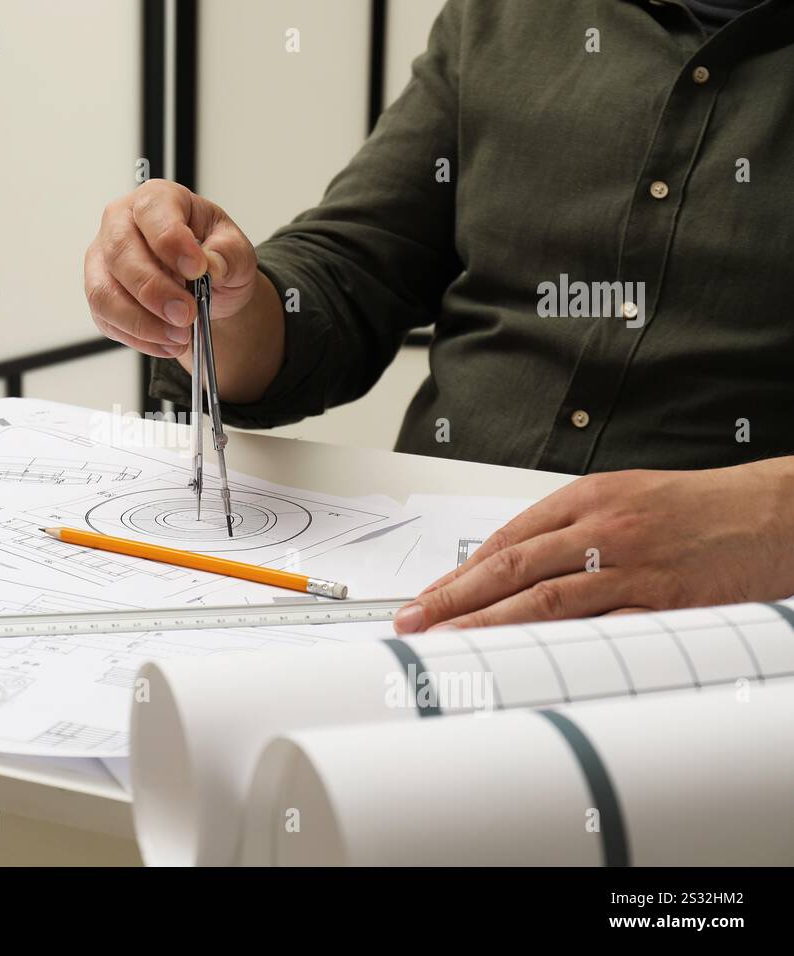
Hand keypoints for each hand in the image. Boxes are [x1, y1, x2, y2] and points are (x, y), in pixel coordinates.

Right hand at [84, 179, 257, 358]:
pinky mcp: (99, 294)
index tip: (197, 269)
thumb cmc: (213, 256)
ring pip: (104, 292)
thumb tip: (210, 266)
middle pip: (120, 253)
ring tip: (179, 336)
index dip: (172, 241)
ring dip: (142, 322)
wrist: (205, 287)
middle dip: (154, 290)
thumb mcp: (236, 250)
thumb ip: (228, 255)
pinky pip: (108, 320)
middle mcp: (120, 224)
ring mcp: (103, 260)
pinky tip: (167, 343)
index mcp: (157, 199)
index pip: (153, 212)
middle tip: (185, 314)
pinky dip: (139, 338)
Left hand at [393, 458, 793, 632]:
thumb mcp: (623, 498)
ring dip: (487, 626)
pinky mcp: (663, 603)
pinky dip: (557, 647)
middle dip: (453, 599)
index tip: (424, 598)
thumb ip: (566, 529)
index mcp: (586, 499)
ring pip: (544, 600)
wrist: (772, 512)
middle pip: (510, 569)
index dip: (457, 574)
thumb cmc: (695, 508)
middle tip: (413, 622)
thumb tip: (506, 567)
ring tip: (447, 645)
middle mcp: (602, 529)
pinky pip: (601, 628)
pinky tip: (524, 662)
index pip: (504, 541)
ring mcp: (632, 567)